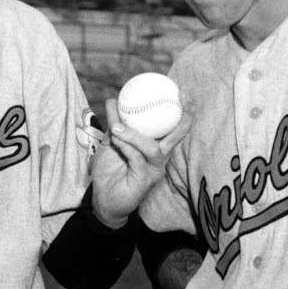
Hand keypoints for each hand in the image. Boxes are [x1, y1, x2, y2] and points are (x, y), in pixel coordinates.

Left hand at [89, 98, 190, 227]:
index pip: (174, 125)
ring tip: (116, 126)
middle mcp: (161, 156)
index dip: (183, 108)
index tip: (181, 89)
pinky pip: (136, 158)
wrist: (102, 199)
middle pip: (178, 135)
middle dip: (185, 114)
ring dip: (133, 134)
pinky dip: (125, 146)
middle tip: (181, 96)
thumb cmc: (110, 170)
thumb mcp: (112, 142)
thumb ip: (116, 124)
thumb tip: (114, 100)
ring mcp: (155, 169)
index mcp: (157, 145)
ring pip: (152, 148)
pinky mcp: (145, 180)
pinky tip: (114, 138)